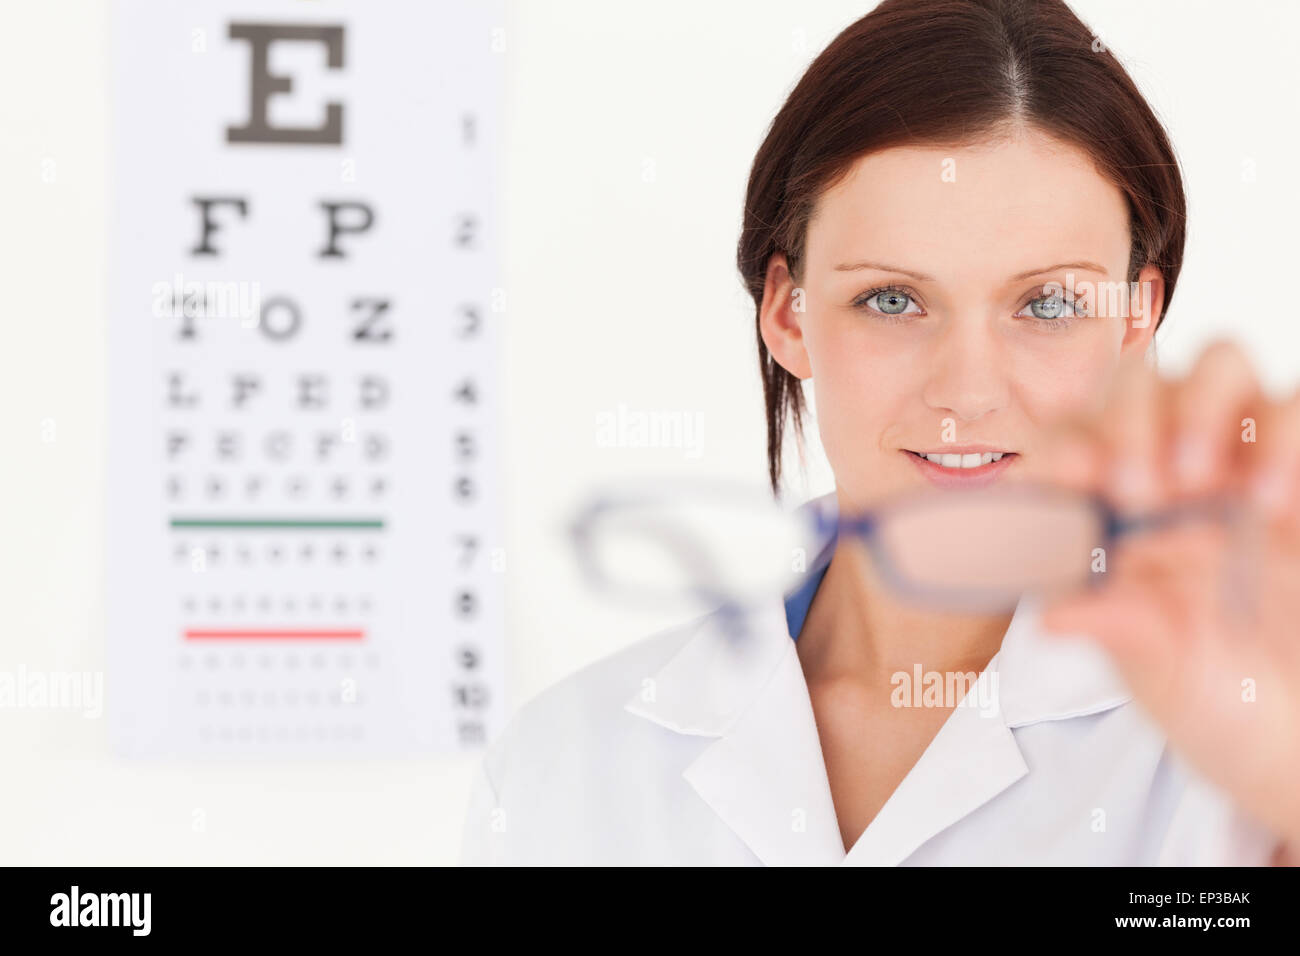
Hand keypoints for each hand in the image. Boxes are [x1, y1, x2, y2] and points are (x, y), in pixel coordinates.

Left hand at [1035, 339, 1299, 852]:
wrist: (1289, 728)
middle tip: (1137, 489)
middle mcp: (1168, 471)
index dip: (1066, 444)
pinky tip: (1268, 502)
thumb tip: (1052, 616)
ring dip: (1200, 408)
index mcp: (1108, 509)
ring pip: (1218, 366)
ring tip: (1198, 483)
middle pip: (1138, 384)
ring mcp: (1241, 462)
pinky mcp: (1296, 473)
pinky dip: (1279, 440)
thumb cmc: (1208, 692)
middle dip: (1129, 421)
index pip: (1073, 439)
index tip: (1071, 477)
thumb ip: (1113, 628)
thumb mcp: (1155, 670)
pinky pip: (1291, 409)